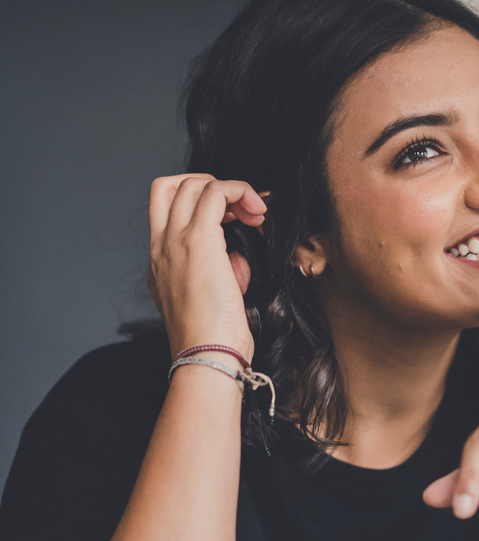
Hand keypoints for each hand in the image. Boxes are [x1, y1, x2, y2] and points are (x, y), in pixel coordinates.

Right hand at [147, 174, 266, 363]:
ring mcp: (175, 241)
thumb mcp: (209, 297)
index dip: (198, 201)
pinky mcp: (198, 241)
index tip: (229, 219)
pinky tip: (257, 214)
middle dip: (210, 186)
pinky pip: (216, 192)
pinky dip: (240, 191)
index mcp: (159, 260)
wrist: (206, 357)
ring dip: (230, 190)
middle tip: (240, 210)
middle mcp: (161, 247)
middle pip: (172, 186)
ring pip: (193, 184)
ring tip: (254, 215)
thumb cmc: (214, 337)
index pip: (166, 207)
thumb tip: (235, 258)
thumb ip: (217, 270)